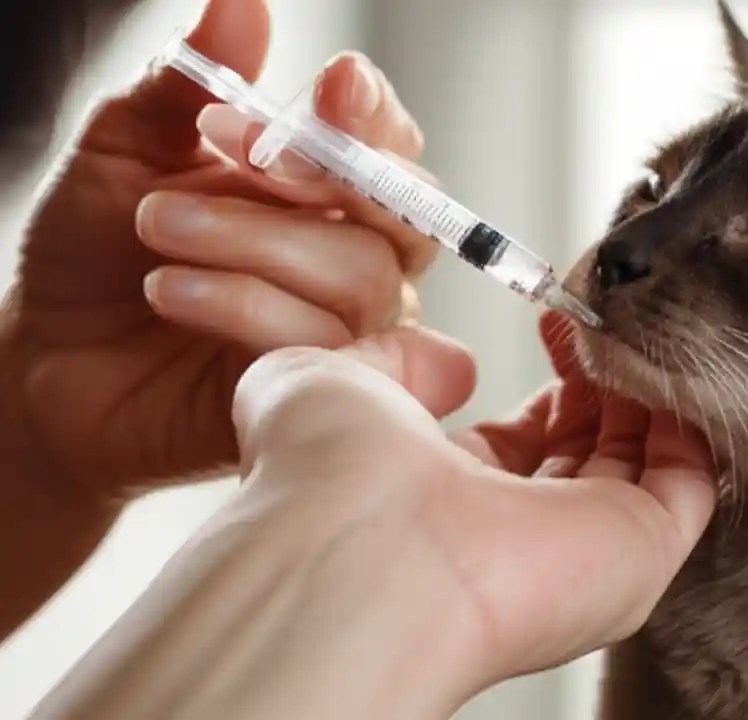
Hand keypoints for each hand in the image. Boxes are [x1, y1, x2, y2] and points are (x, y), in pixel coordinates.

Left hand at [2, 0, 430, 496]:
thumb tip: (242, 5)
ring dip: (253, 240)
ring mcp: (344, 332)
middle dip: (324, 176)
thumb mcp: (125, 148)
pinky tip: (173, 293)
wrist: (49, 358)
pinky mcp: (322, 393)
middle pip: (403, 215)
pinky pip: (325, 348)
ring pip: (361, 278)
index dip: (375, 116)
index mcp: (322, 190)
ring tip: (157, 230)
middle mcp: (352, 257)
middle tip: (227, 146)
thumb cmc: (98, 252)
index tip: (332, 85)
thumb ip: (189, 84)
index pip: (391, 147)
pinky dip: (246, 308)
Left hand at [234, 315, 717, 684]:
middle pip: (588, 450)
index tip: (555, 323)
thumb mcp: (334, 383)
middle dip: (601, 377)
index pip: (520, 444)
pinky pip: (690, 483)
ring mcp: (585, 547)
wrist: (363, 553)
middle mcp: (521, 533)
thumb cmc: (328, 481)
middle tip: (602, 320)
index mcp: (451, 499)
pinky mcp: (640, 552)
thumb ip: (394, 359)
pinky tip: (668, 364)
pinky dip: (690, 422)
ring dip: (646, 388)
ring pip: (642, 461)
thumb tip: (459, 363)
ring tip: (635, 327)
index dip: (546, 381)